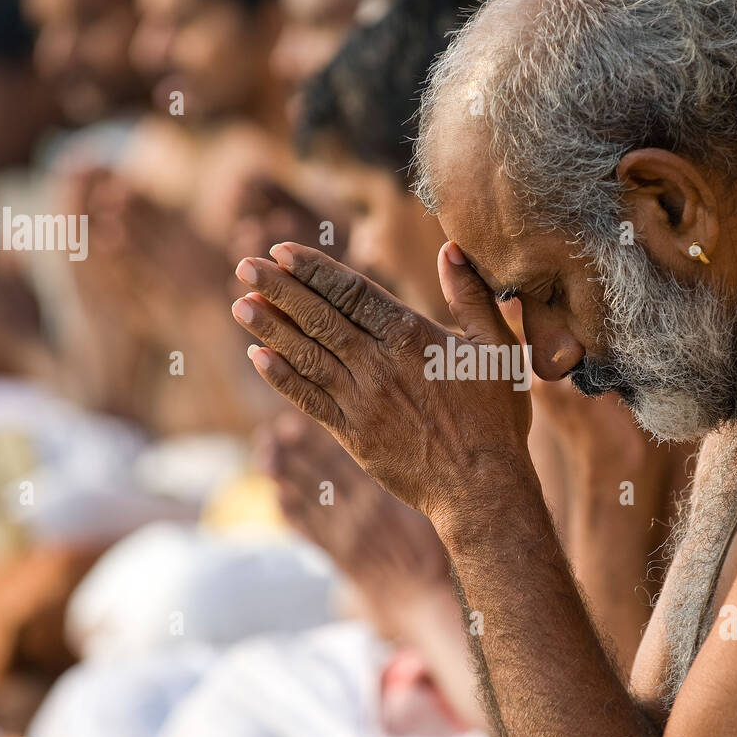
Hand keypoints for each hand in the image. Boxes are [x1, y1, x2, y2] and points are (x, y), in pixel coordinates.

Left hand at [231, 239, 532, 524]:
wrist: (482, 488)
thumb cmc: (496, 417)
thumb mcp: (497, 348)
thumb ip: (472, 297)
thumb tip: (450, 248)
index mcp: (413, 337)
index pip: (351, 292)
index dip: (314, 269)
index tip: (281, 251)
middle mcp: (379, 366)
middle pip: (320, 318)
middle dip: (279, 289)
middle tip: (245, 266)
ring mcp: (362, 402)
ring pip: (307, 356)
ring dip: (270, 328)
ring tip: (239, 303)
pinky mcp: (352, 435)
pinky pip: (308, 400)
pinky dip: (282, 378)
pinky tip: (257, 357)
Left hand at [257, 411, 452, 634]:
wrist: (422, 598)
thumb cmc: (430, 548)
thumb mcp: (422, 508)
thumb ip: (399, 484)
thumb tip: (379, 452)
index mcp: (379, 497)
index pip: (338, 460)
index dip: (311, 441)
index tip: (289, 423)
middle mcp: (357, 514)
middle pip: (315, 475)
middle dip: (288, 454)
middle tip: (266, 436)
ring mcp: (343, 536)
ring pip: (305, 500)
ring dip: (282, 479)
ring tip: (264, 458)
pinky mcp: (337, 557)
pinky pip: (307, 532)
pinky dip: (290, 514)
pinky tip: (278, 498)